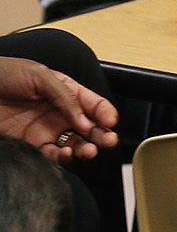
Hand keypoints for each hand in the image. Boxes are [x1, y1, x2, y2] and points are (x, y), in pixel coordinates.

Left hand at [0, 58, 117, 160]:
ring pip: (74, 144)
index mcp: (67, 92)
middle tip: (107, 140)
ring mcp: (46, 130)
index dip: (105, 114)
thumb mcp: (40, 76)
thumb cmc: (4, 74)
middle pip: (89, 128)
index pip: (94, 105)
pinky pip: (51, 155)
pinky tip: (64, 153)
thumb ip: (66, 97)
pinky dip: (61, 157)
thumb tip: (86, 121)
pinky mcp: (31, 144)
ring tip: (88, 150)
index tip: (110, 122)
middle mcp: (60, 113)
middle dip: (102, 135)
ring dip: (85, 149)